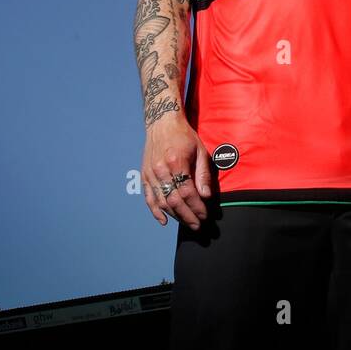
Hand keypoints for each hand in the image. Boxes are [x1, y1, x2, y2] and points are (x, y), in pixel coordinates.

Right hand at [142, 115, 211, 229]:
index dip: (196, 207)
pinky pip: (149, 197)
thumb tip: (206, 196)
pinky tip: (164, 221)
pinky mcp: (144, 175)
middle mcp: (161, 170)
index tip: (205, 216)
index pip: (187, 192)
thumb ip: (202, 174)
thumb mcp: (200, 151)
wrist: (162, 124)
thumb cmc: (185, 137)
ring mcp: (150, 173)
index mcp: (176, 162)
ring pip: (162, 202)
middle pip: (174, 200)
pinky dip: (155, 211)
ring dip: (175, 215)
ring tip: (187, 223)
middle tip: (198, 225)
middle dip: (187, 216)